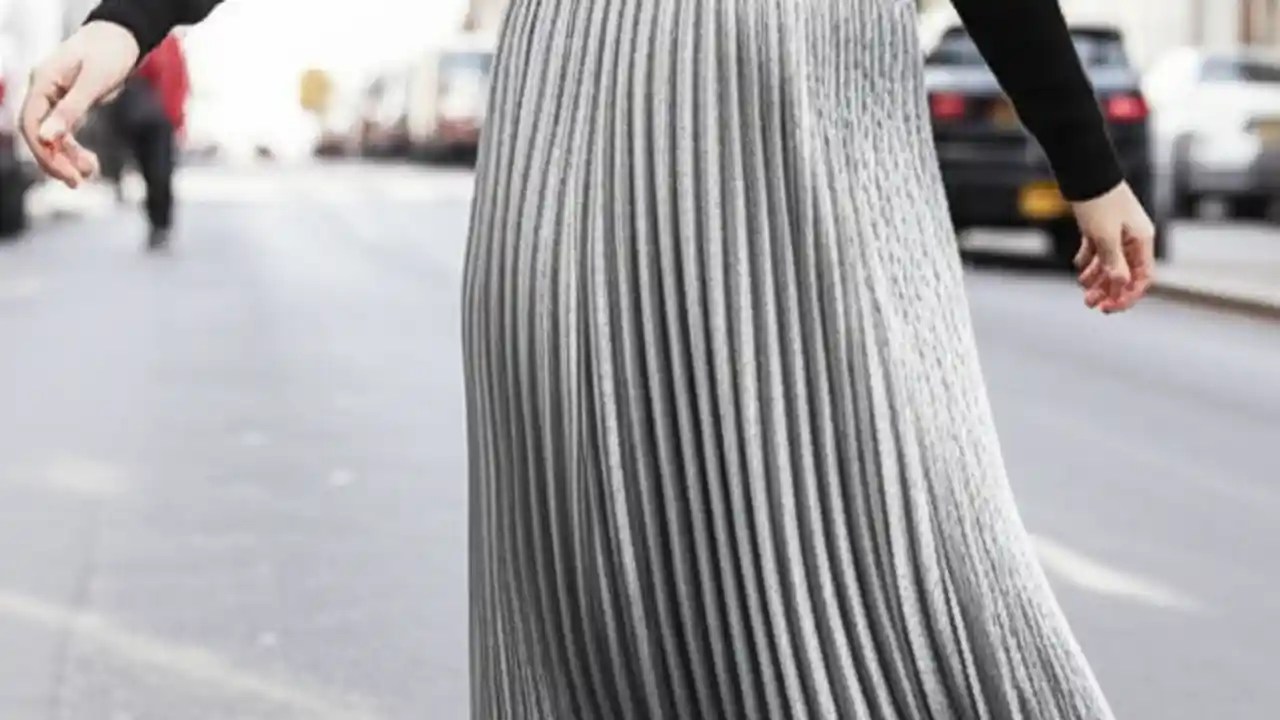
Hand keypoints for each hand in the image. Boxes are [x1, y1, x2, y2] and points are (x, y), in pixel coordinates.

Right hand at [20, 21, 140, 187]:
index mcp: (42, 82)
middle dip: (55, 160)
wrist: (122, 37)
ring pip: (52, 137)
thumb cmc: (109, 52)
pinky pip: (64, 133)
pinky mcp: (69, 105)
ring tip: (90, 172)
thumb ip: (71, 110)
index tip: (68, 174)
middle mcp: (44, 91)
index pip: (31, 124)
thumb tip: (49, 138)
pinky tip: (90, 164)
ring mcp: (55, 98)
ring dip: (67, 158)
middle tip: (78, 182)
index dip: (45, 153)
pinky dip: (75, 150)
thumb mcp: (94, 81)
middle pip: (38, 134)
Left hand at [1069, 182, 1155, 313]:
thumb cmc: (1098, 201)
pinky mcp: (1101, 225)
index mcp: (1142, 240)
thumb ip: (1113, 263)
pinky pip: (1098, 249)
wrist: (1084, 171)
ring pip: (1109, 262)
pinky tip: (1079, 265)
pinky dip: (1089, 259)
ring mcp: (1117, 231)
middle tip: (1089, 303)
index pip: (1141, 278)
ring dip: (1097, 277)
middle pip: (1124, 272)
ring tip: (1082, 286)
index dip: (1126, 296)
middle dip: (1108, 289)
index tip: (1108, 308)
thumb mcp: (1105, 237)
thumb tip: (1121, 287)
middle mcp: (1133, 237)